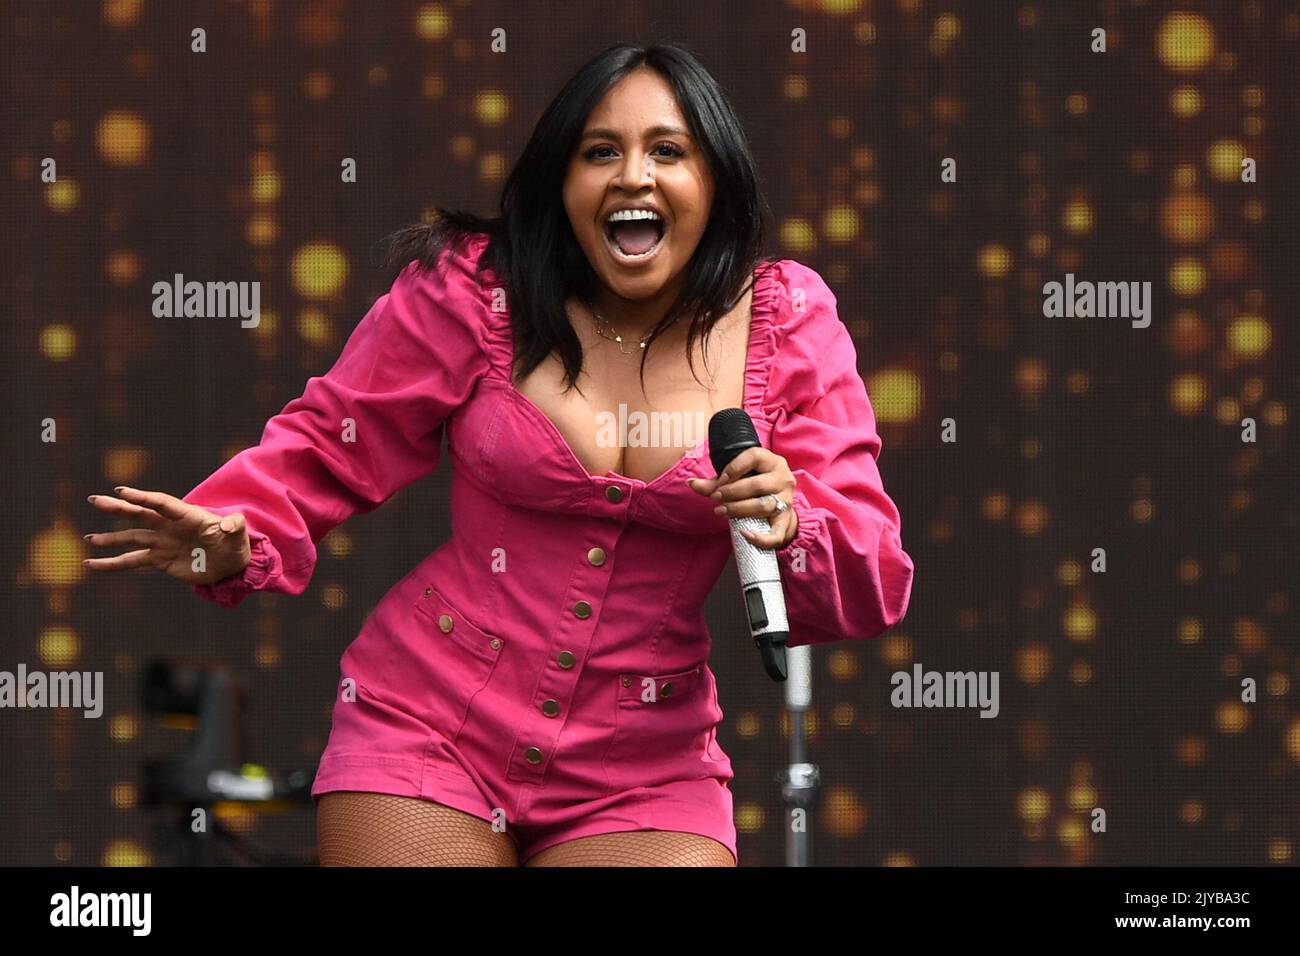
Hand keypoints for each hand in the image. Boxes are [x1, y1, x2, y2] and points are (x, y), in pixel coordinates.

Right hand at [84, 487, 251, 584]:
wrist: (231, 564)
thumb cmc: (235, 542)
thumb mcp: (239, 532)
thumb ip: (235, 524)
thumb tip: (228, 525)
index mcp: (187, 515)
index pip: (161, 503)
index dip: (142, 497)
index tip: (121, 492)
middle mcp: (170, 526)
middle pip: (140, 514)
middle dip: (119, 507)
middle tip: (95, 500)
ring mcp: (162, 543)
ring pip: (131, 538)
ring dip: (110, 538)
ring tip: (90, 539)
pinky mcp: (159, 560)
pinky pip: (131, 561)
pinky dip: (112, 563)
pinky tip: (93, 564)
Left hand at [685, 447, 798, 549]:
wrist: (777, 500)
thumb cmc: (754, 484)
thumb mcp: (737, 478)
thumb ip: (715, 482)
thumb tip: (690, 483)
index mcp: (772, 461)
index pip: (755, 456)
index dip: (735, 468)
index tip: (720, 480)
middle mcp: (783, 478)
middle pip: (757, 485)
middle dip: (732, 492)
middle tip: (716, 498)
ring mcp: (787, 500)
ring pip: (764, 505)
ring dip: (739, 509)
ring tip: (721, 512)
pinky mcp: (786, 520)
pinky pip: (777, 533)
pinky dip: (761, 538)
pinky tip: (745, 534)